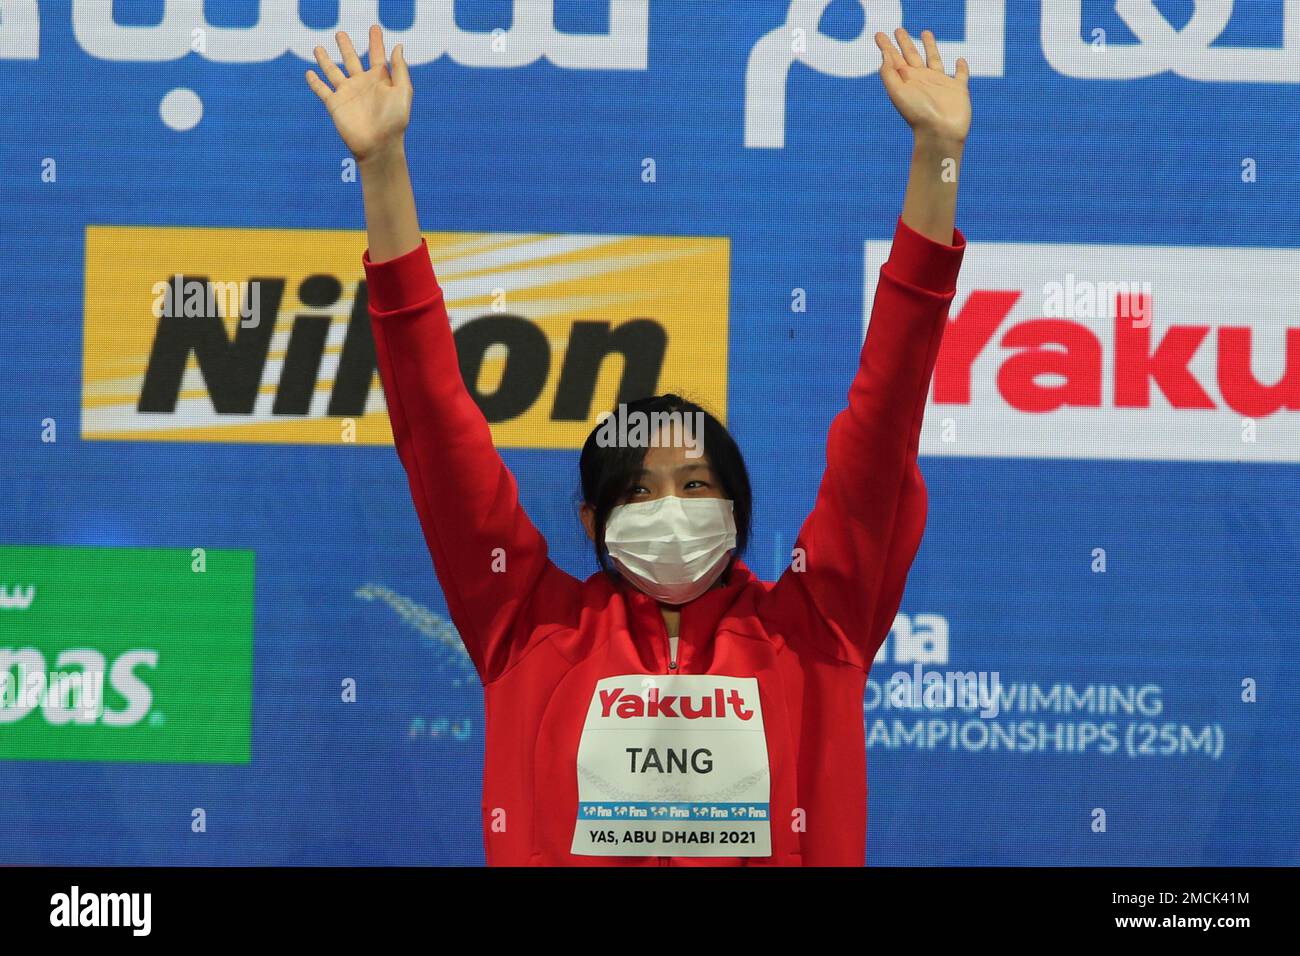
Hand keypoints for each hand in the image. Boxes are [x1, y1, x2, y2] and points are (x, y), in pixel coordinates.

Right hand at [306, 25, 411, 163]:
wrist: (378, 145)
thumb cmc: (394, 121)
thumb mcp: (402, 92)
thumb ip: (399, 69)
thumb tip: (397, 47)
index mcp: (380, 80)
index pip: (377, 56)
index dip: (376, 42)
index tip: (375, 28)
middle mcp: (362, 84)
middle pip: (351, 59)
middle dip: (346, 46)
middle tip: (340, 33)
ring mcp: (347, 93)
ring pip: (333, 71)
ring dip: (325, 59)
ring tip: (318, 47)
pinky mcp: (334, 104)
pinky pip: (322, 90)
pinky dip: (314, 82)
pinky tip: (309, 73)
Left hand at [875, 28, 969, 145]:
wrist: (940, 133)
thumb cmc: (918, 115)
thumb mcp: (898, 92)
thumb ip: (889, 73)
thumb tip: (885, 53)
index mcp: (906, 80)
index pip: (893, 59)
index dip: (886, 46)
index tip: (879, 35)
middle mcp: (922, 80)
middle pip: (911, 55)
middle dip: (904, 43)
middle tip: (898, 30)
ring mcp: (940, 83)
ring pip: (934, 59)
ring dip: (930, 46)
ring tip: (925, 32)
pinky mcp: (958, 89)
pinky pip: (960, 75)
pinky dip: (961, 68)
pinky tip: (960, 60)